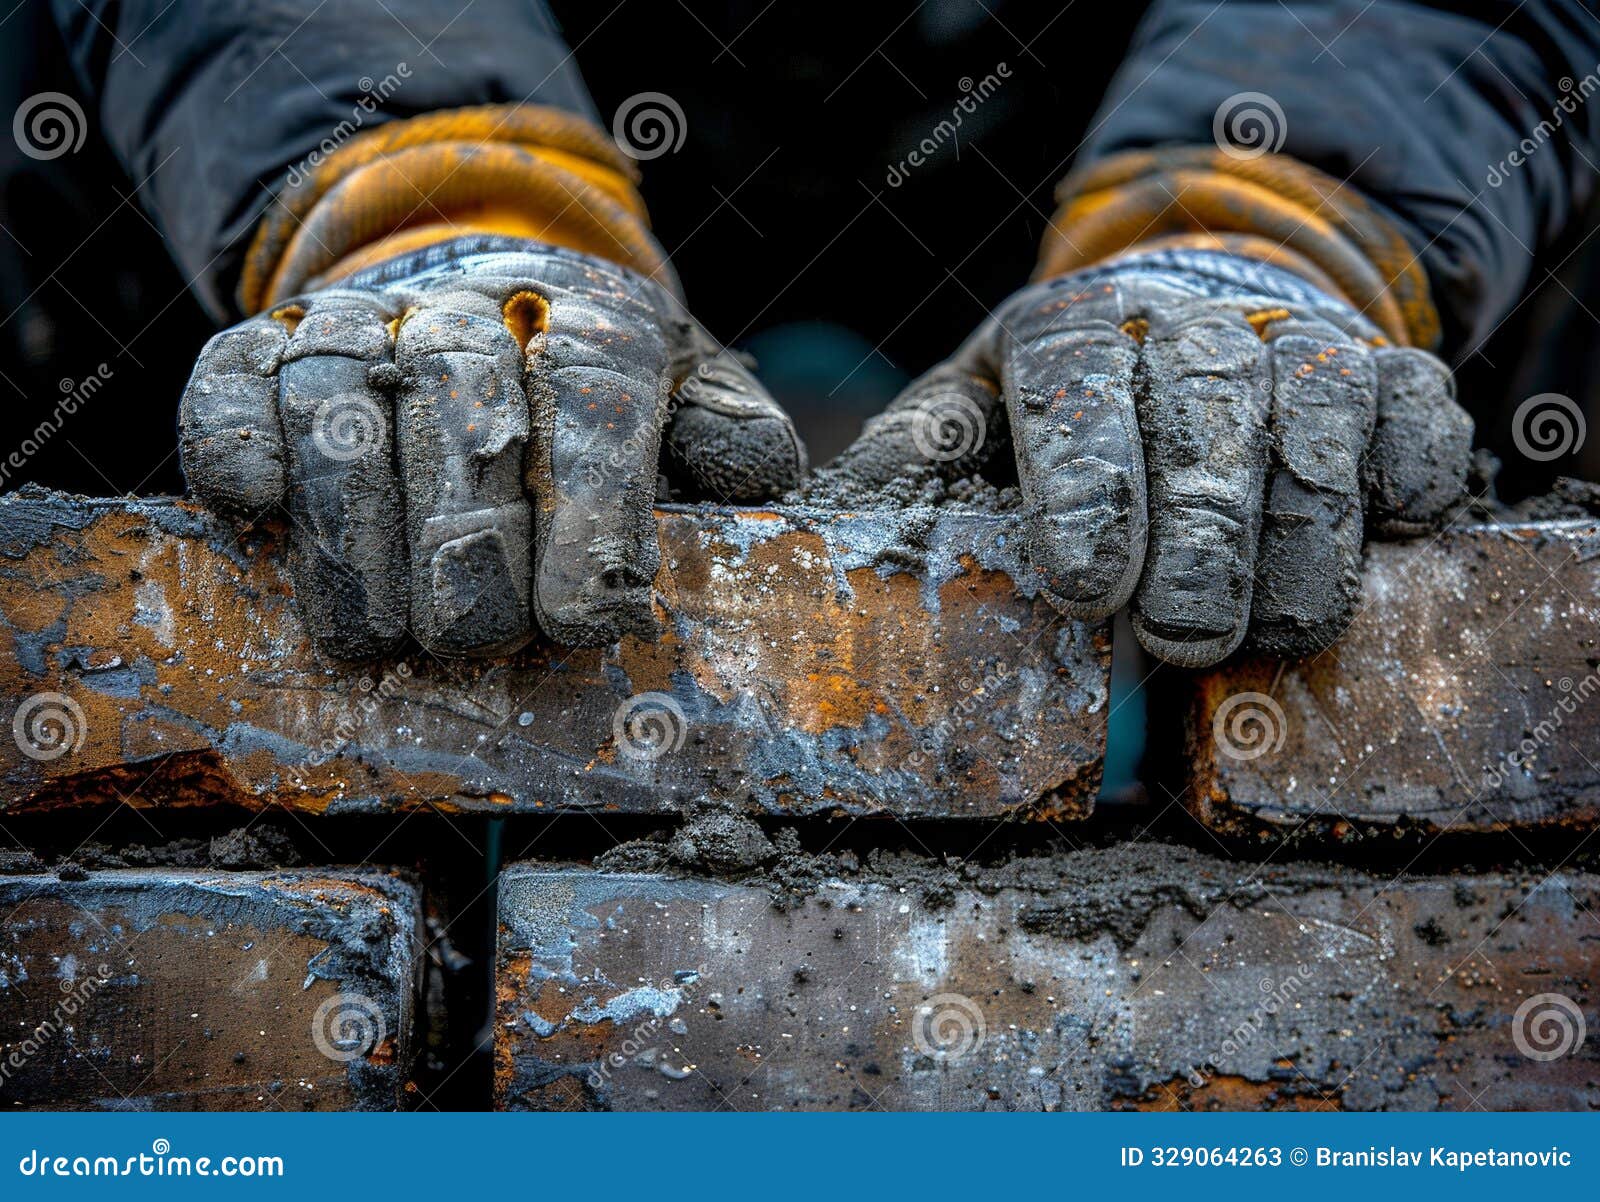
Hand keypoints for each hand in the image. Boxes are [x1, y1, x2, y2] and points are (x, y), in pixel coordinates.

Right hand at [181, 237, 804, 658]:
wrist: (468, 279)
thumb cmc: (587, 380)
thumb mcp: (679, 391)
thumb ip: (722, 430)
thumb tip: (757, 472)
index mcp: (586, 318)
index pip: (592, 402)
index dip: (590, 514)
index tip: (585, 620)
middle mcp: (467, 306)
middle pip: (461, 405)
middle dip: (468, 539)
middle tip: (477, 639)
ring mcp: (357, 323)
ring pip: (340, 404)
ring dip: (356, 527)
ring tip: (377, 638)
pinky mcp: (258, 347)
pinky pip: (229, 385)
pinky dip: (237, 447)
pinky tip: (258, 507)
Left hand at [829, 247, 1471, 665]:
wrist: (1197, 322)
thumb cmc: (1069, 410)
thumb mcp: (972, 423)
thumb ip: (916, 471)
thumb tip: (823, 546)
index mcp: (1072, 328)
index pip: (1078, 383)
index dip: (1086, 485)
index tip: (1085, 585)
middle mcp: (1189, 319)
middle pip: (1204, 408)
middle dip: (1199, 533)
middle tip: (1182, 634)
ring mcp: (1295, 340)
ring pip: (1317, 418)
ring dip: (1302, 536)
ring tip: (1270, 633)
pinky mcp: (1386, 371)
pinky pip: (1416, 414)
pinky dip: (1407, 480)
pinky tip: (1387, 535)